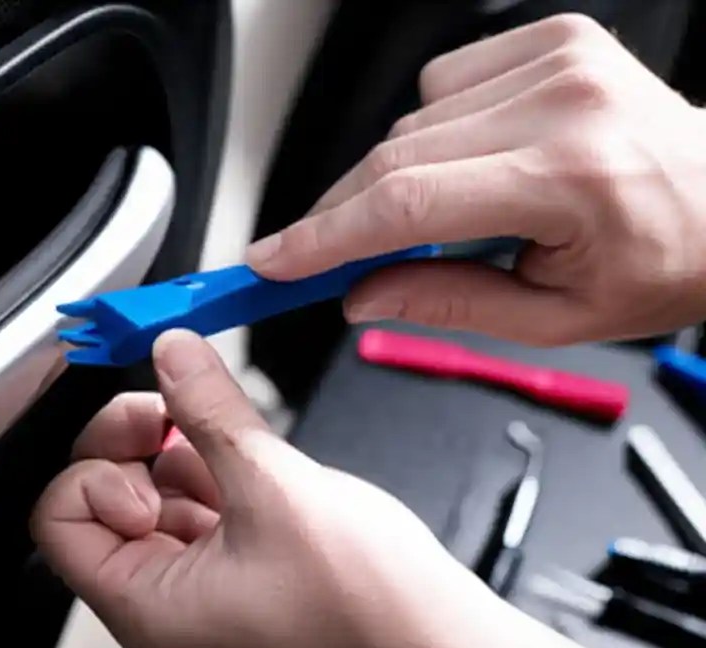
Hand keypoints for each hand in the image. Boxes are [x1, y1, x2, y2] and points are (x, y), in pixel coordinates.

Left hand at [32, 329, 491, 647]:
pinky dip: (221, 470)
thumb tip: (171, 353)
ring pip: (155, 490)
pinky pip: (201, 502)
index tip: (149, 428)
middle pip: (102, 495)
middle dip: (138, 442)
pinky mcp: (237, 566)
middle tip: (181, 410)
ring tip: (242, 453)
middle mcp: (161, 600)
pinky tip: (261, 470)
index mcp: (143, 603)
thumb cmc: (371, 614)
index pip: (59, 516)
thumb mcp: (275, 486)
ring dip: (187, 453)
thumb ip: (208, 409)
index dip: (96, 463)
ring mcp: (200, 584)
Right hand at [245, 12, 705, 345]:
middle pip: (394, 160)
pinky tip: (474, 158)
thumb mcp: (558, 317)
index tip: (275, 261)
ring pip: (409, 122)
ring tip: (447, 214)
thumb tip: (359, 297)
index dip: (325, 237)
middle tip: (315, 259)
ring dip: (397, 175)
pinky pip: (442, 82)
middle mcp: (563, 104)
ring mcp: (557, 60)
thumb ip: (447, 305)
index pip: (408, 205)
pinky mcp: (553, 38)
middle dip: (341, 215)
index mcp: (570, 178)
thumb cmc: (665, 259)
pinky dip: (434, 127)